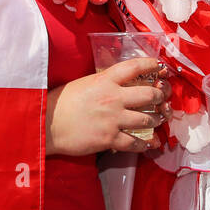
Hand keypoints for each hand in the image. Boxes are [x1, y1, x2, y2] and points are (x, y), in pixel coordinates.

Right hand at [46, 56, 168, 155]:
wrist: (46, 124)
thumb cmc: (60, 102)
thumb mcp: (83, 83)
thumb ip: (103, 83)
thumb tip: (117, 84)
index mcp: (104, 80)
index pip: (134, 67)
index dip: (151, 65)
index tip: (160, 66)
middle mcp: (113, 97)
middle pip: (148, 94)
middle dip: (160, 96)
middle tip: (162, 97)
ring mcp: (113, 119)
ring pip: (147, 119)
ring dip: (156, 120)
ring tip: (158, 119)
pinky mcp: (109, 138)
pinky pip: (134, 142)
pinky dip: (145, 144)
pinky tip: (149, 144)